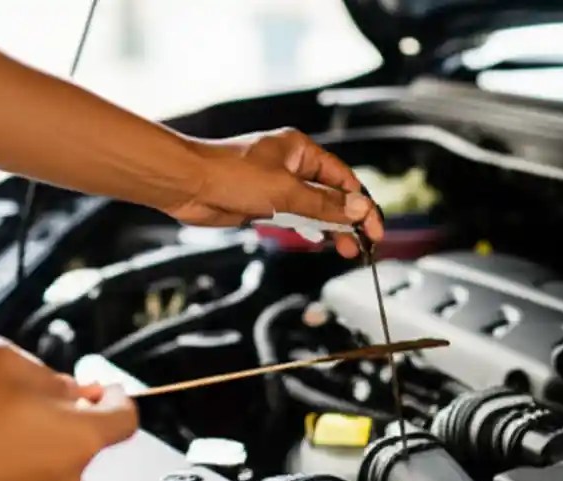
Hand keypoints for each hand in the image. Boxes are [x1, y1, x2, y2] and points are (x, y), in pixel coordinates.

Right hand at [0, 345, 136, 480]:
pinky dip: (6, 472)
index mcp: (78, 439)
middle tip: (24, 399)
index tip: (105, 388)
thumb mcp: (1, 365)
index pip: (125, 418)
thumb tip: (63, 387)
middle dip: (62, 418)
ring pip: (49, 467)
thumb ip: (45, 373)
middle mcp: (66, 480)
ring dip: (31, 446)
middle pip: (83, 442)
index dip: (117, 397)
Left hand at [170, 128, 384, 257]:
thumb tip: (358, 209)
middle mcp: (290, 165)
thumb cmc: (229, 174)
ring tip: (345, 248)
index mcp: (300, 151)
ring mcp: (276, 185)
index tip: (374, 228)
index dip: (361, 204)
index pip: (342, 178)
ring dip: (329, 227)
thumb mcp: (285, 192)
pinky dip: (307, 229)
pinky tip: (318, 241)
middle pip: (330, 194)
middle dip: (347, 219)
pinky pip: (293, 218)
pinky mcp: (262, 204)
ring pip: (312, 208)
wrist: (188, 184)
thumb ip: (323, 205)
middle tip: (363, 243)